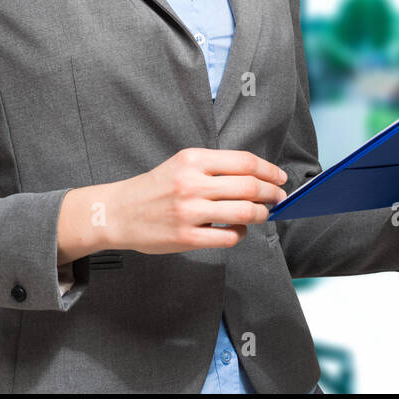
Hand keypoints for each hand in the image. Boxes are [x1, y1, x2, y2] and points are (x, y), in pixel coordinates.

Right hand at [96, 148, 288, 253]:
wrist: (118, 212)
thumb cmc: (156, 187)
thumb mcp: (183, 165)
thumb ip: (216, 167)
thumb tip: (257, 176)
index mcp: (193, 160)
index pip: (244, 162)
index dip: (269, 170)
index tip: (280, 178)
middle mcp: (192, 184)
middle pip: (249, 187)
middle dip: (271, 193)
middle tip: (278, 198)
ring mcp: (189, 212)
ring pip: (244, 213)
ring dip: (260, 214)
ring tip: (261, 214)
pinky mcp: (186, 238)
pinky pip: (229, 237)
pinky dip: (240, 234)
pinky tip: (237, 230)